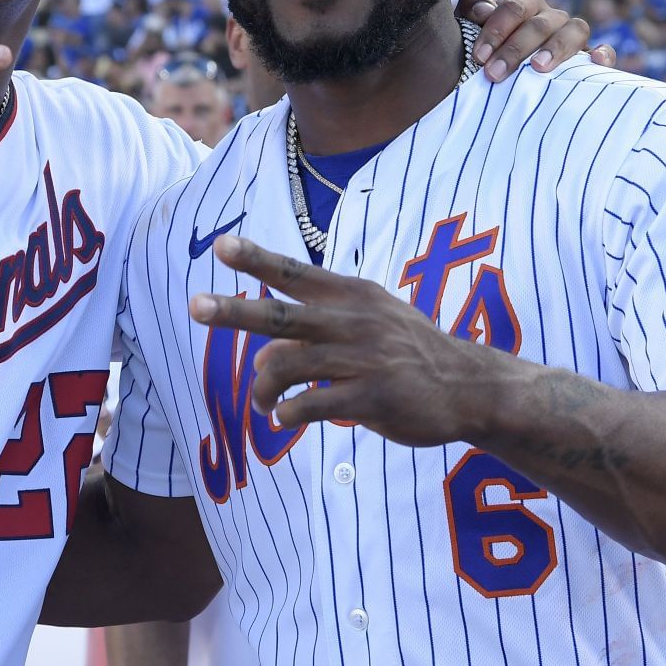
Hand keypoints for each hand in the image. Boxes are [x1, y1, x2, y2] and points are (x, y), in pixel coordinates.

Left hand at [188, 234, 511, 444]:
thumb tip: (267, 350)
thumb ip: (321, 329)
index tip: (222, 245)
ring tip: (262, 404)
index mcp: (353, 296)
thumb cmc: (411, 354)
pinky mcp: (372, 399)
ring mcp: (363, 359)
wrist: (470, 388)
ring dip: (263, 388)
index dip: (257, 259)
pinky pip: (311, 405)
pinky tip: (284, 419)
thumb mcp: (373, 322)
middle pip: (281, 315)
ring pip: (288, 366)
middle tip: (195, 307)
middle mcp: (354, 321)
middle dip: (234, 311)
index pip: (296, 273)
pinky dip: (288, 414)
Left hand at [457, 0, 615, 78]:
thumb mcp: (470, 26)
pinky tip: (595, 61)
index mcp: (526, 6)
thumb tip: (484, 11)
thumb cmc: (486, 48)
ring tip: (538, 68)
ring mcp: (572, 36)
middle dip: (515, 49)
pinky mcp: (589, 59)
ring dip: (556, 48)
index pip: (515, 8)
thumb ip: (472, 9)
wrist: (503, 74)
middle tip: (494, 74)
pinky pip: (603, 51)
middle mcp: (552, 17)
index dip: (496, 30)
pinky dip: (603, 53)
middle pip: (540, 24)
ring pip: (574, 30)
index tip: (478, 57)